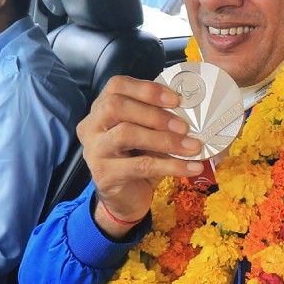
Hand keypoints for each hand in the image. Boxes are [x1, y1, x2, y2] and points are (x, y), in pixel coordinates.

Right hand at [78, 76, 202, 236]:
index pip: (117, 85)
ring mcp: (94, 150)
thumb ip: (159, 120)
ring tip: (192, 146)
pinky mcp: (104, 174)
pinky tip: (192, 167)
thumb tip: (192, 111)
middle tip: (184, 126)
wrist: (126, 198)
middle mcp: (91, 126)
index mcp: (101, 108)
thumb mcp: (148, 134)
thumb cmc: (138, 158)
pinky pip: (141, 166)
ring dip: (164, 139)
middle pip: (116, 106)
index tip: (176, 100)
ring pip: (126, 133)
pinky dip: (172, 166)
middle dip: (154, 114)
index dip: (147, 89)